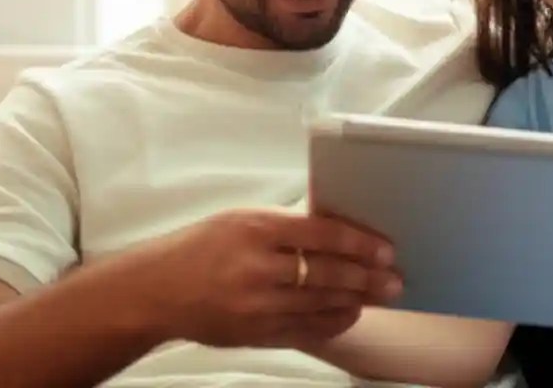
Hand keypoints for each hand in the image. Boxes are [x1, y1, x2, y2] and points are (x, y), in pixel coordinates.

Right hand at [129, 208, 402, 348]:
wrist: (156, 290)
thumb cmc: (201, 247)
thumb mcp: (241, 220)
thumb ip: (286, 226)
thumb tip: (336, 231)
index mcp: (256, 229)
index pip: (322, 235)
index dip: (360, 243)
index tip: (386, 249)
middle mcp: (257, 267)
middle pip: (327, 273)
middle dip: (367, 278)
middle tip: (395, 279)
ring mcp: (256, 305)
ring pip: (320, 304)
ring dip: (356, 300)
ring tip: (382, 296)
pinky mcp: (253, 333)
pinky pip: (303, 329)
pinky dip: (331, 322)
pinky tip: (351, 314)